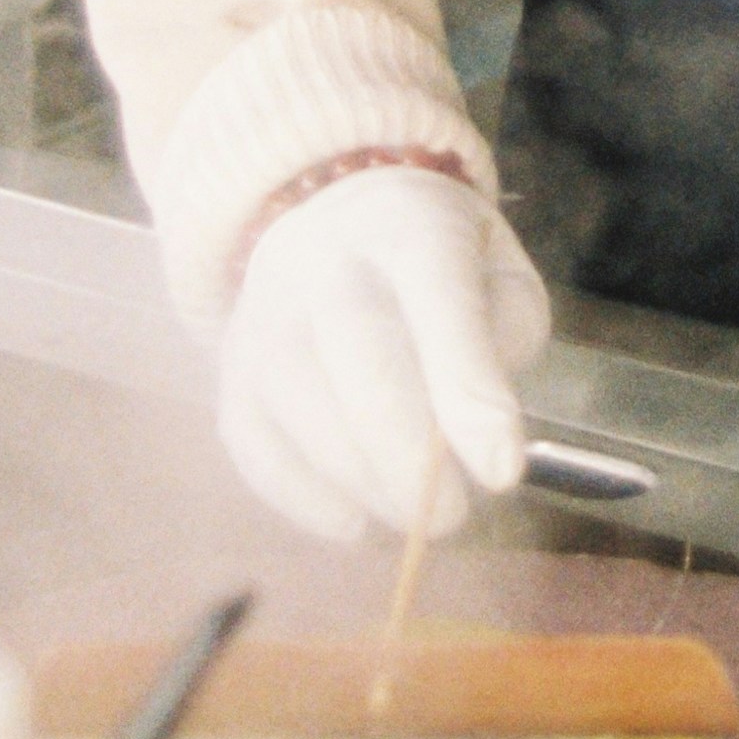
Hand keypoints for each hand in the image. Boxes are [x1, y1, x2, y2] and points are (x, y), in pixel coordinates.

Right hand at [215, 164, 552, 542]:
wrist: (331, 217)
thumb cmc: (439, 266)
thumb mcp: (500, 274)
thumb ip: (506, 335)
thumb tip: (477, 426)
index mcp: (412, 225)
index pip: (440, 299)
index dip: (468, 387)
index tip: (501, 472)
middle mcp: (327, 255)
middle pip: (358, 347)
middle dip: (406, 449)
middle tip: (449, 516)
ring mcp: (266, 306)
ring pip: (295, 394)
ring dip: (357, 478)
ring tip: (411, 517)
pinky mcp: (232, 362)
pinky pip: (250, 437)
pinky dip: (299, 494)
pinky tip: (352, 521)